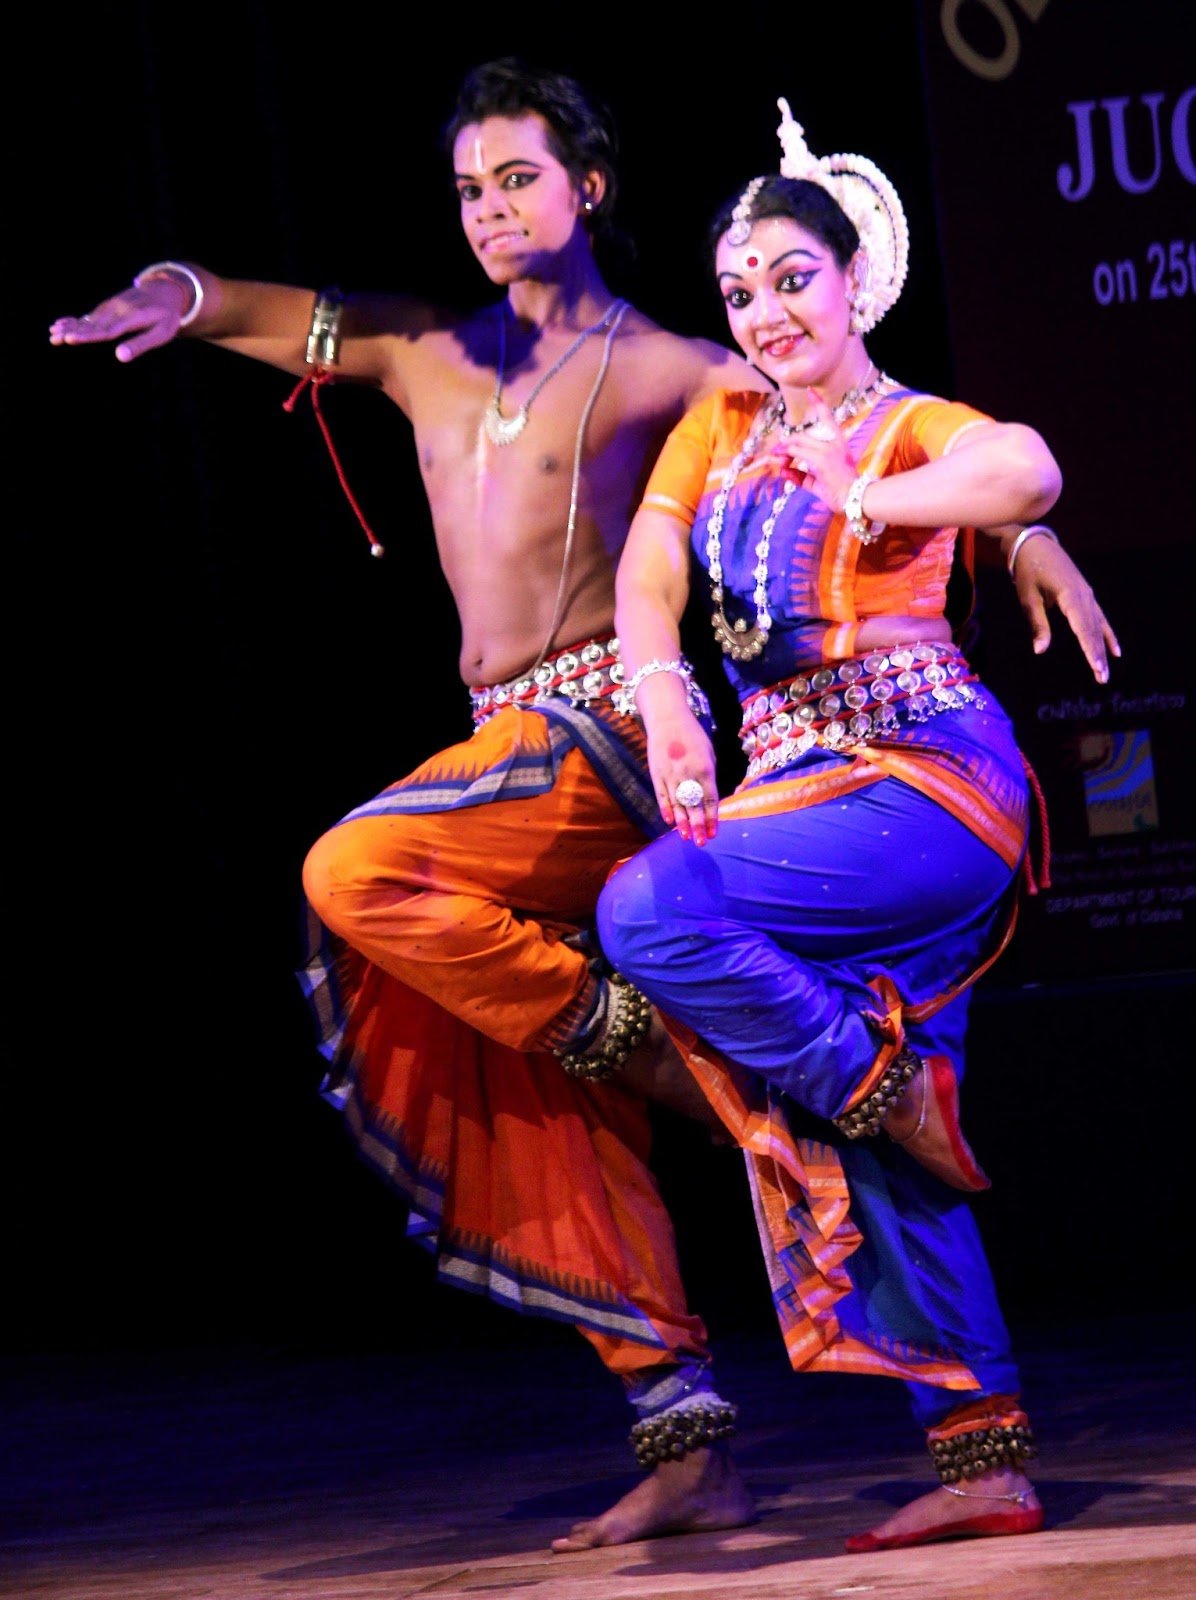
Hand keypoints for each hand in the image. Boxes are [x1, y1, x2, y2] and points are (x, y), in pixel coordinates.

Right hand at [48, 276, 192, 362]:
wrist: (164, 290)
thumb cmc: (166, 317)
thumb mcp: (161, 333)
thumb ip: (140, 344)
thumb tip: (119, 357)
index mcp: (131, 318)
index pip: (106, 330)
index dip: (87, 336)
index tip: (70, 339)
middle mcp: (117, 311)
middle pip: (92, 324)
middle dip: (71, 331)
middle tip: (53, 338)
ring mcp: (111, 307)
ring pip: (88, 319)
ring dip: (69, 326)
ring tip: (51, 333)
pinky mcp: (108, 307)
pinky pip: (90, 315)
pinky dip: (75, 321)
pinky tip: (60, 324)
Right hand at [647, 712, 719, 845]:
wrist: (668, 718)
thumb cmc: (692, 736)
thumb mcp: (708, 753)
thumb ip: (709, 776)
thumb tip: (709, 798)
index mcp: (705, 769)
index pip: (710, 799)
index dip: (712, 818)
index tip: (714, 833)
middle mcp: (688, 774)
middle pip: (694, 805)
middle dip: (698, 825)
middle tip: (701, 843)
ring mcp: (670, 775)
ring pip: (677, 804)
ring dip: (682, 822)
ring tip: (686, 838)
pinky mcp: (657, 773)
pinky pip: (661, 796)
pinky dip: (665, 809)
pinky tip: (669, 822)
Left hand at [769, 388, 857, 510]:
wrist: (854, 498)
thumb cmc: (839, 491)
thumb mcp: (817, 482)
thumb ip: (800, 476)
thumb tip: (783, 471)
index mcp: (838, 442)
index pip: (827, 417)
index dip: (818, 403)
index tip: (809, 391)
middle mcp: (833, 442)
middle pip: (802, 435)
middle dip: (786, 445)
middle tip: (777, 456)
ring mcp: (827, 449)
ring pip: (797, 442)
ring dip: (783, 451)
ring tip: (777, 460)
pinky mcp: (821, 459)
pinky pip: (797, 453)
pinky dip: (786, 457)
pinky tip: (781, 465)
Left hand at [1006, 530, 1120, 683]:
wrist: (1035, 546)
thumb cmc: (1028, 572)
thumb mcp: (1028, 598)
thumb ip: (1037, 624)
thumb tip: (1040, 650)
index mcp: (1070, 595)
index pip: (1082, 627)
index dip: (1089, 648)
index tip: (1095, 667)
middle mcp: (1084, 595)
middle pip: (1093, 630)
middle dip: (1098, 655)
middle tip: (1102, 678)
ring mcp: (1088, 594)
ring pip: (1098, 626)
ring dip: (1102, 649)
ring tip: (1104, 671)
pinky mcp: (1086, 595)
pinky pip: (1100, 618)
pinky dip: (1107, 634)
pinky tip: (1116, 651)